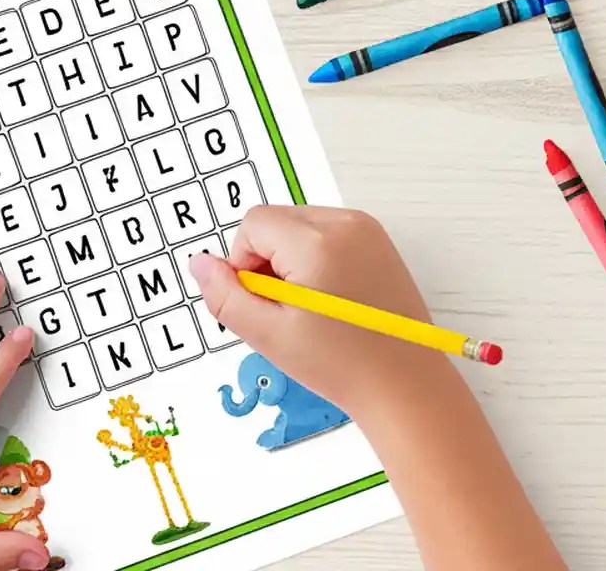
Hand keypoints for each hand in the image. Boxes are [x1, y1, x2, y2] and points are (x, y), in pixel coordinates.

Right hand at [189, 206, 439, 413]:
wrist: (404, 385)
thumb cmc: (343, 365)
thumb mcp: (268, 335)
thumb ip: (225, 296)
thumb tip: (200, 264)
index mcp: (317, 242)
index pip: (253, 224)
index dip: (245, 264)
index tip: (266, 302)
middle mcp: (346, 224)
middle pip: (276, 221)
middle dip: (268, 261)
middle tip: (288, 310)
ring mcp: (367, 230)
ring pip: (299, 226)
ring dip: (290, 260)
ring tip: (310, 308)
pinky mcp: (378, 241)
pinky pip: (326, 233)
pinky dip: (316, 259)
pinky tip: (329, 301)